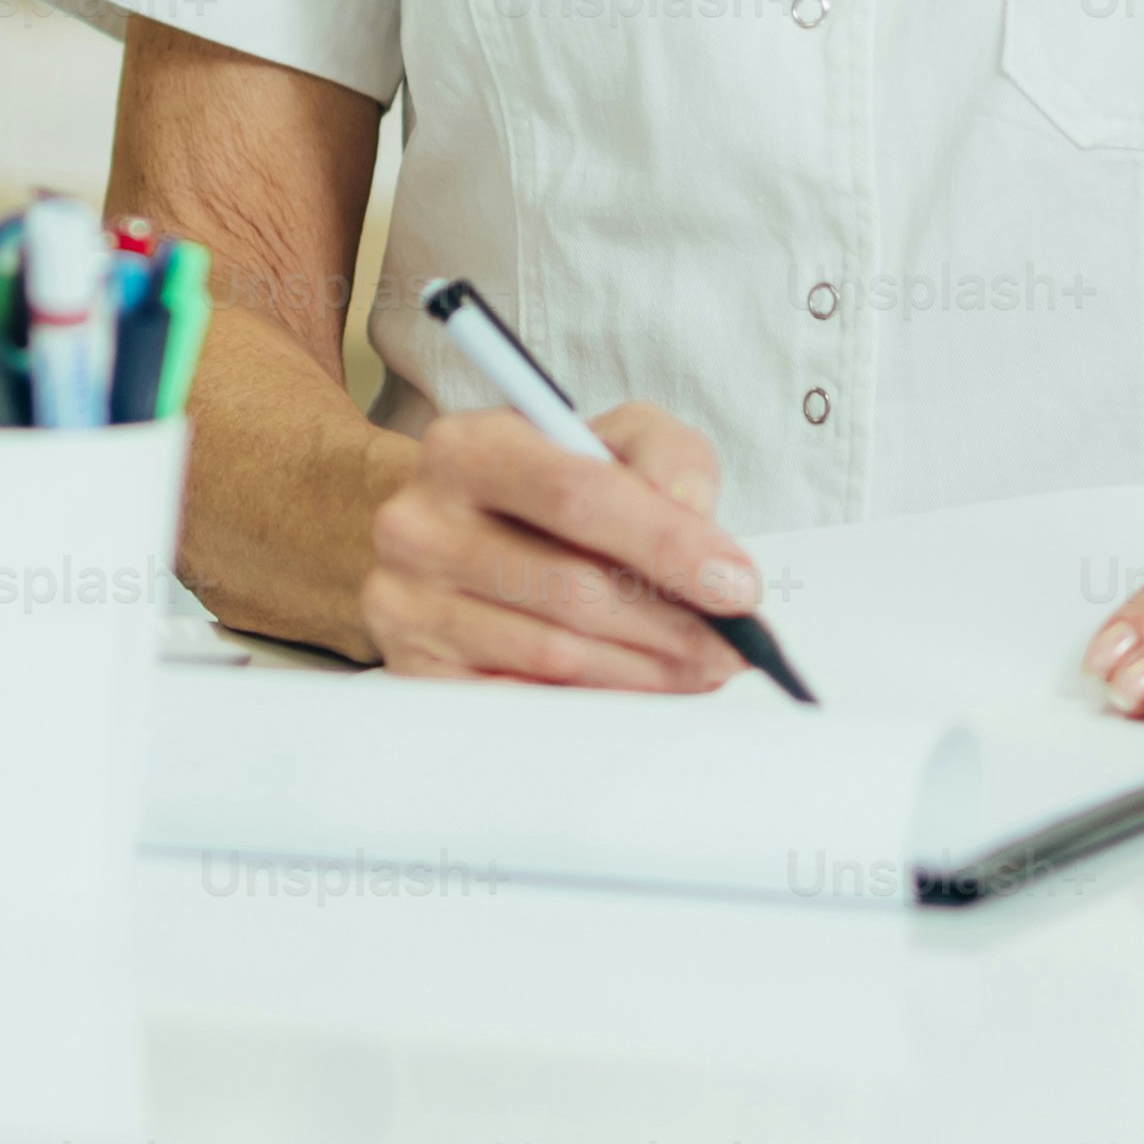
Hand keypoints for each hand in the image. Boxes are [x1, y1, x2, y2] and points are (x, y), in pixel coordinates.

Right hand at [362, 400, 760, 689]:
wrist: (445, 533)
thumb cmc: (541, 490)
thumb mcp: (608, 441)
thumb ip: (667, 456)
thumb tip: (695, 518)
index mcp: (466, 449)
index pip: (578, 496)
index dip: (668, 545)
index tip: (737, 585)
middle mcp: (419, 524)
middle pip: (571, 588)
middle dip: (673, 624)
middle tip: (734, 644)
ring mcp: (406, 603)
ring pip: (554, 655)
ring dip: (646, 672)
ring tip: (699, 667)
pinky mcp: (412, 671)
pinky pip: (523, 702)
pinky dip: (595, 702)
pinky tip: (638, 688)